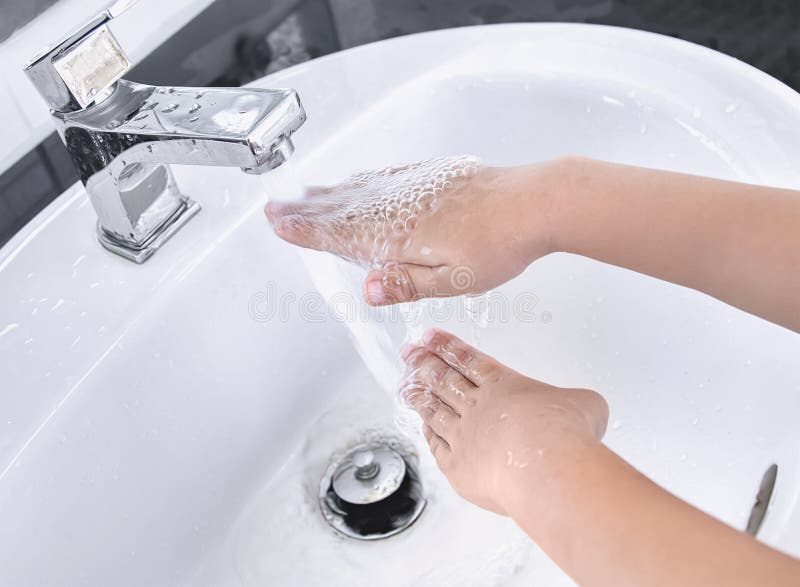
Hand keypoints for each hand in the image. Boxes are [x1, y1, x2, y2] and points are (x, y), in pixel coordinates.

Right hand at [265, 156, 560, 304]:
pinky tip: (355, 181)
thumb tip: (366, 288)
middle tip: (274, 207)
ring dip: (327, 194)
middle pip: (342, 208)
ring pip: (359, 189)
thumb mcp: (453, 279)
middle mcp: (401, 205)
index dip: (307, 231)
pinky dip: (360, 181)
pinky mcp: (430, 175)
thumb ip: (407, 282)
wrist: (534, 202)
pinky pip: (383, 176)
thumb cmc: (499, 246)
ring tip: (303, 194)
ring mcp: (414, 186)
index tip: (276, 224)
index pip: (342, 233)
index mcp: (401, 235)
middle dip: (305, 210)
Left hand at [398, 328, 607, 515]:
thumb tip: (582, 409)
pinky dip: (428, 434)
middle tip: (409, 353)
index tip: (429, 336)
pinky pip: (436, 445)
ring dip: (419, 396)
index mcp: (504, 384)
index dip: (447, 346)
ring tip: (407, 386)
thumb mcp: (583, 403)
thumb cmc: (566, 434)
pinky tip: (423, 428)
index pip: (469, 359)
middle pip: (444, 379)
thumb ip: (573, 400)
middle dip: (424, 364)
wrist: (546, 466)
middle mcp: (478, 406)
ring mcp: (463, 435)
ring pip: (434, 410)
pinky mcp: (457, 465)